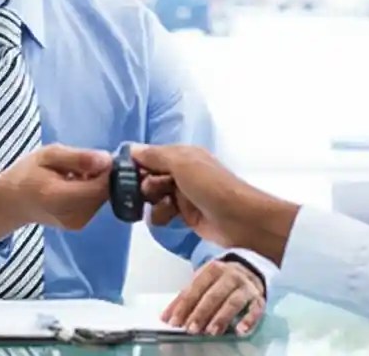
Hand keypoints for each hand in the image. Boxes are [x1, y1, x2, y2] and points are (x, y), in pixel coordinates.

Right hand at [0, 144, 110, 240]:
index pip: (100, 186)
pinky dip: (90, 192)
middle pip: (104, 192)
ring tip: (73, 175)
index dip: (106, 169)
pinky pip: (96, 203)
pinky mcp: (80, 225)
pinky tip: (73, 186)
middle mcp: (71, 215)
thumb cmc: (26, 174)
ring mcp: (77, 223)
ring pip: (102, 197)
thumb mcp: (48, 155)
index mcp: (59, 197)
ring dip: (95, 183)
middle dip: (100, 175)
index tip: (94, 158)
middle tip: (78, 164)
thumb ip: (78, 158)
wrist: (12, 202)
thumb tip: (107, 160)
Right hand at [131, 145, 299, 264]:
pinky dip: (161, 215)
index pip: (151, 155)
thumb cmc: (212, 187)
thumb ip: (156, 156)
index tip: (128, 175)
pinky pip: (162, 212)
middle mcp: (182, 172)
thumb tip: (132, 148)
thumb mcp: (182, 164)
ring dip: (153, 202)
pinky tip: (167, 218)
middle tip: (153, 191)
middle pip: (149, 176)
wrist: (240, 220)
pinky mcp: (185, 214)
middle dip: (146, 185)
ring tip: (165, 206)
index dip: (138, 164)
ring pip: (154, 196)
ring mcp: (183, 194)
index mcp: (182, 155)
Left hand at [164, 259, 264, 336]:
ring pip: (233, 302)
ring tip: (211, 331)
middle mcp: (230, 276)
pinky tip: (241, 330)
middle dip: (201, 313)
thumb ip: (185, 298)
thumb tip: (166, 316)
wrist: (250, 269)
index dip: (183, 306)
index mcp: (212, 269)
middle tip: (191, 329)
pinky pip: (255, 309)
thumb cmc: (220, 279)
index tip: (174, 321)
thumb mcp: (202, 281)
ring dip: (221, 317)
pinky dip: (249, 320)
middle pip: (213, 295)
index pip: (195, 288)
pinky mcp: (258, 299)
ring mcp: (245, 286)